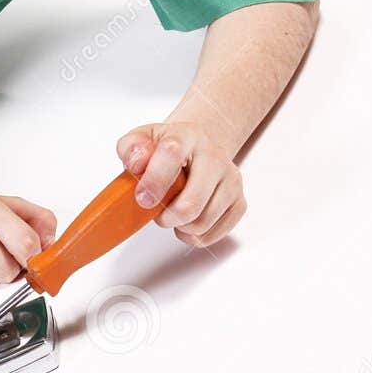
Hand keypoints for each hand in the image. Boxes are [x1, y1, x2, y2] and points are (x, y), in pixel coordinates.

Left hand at [117, 120, 244, 247]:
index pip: (172, 154)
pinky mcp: (239, 202)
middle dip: (166, 216)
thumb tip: (138, 164)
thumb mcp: (140, 140)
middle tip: (156, 211)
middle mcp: (214, 157)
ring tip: (172, 212)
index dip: (154, 181)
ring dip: (179, 226)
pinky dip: (194, 236)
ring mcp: (231, 180)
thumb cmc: (164, 150)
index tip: (142, 199)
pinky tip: (187, 221)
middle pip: (191, 203)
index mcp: (186, 137)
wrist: (197, 149)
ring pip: (202, 223)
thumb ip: (131, 148)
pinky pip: (214, 233)